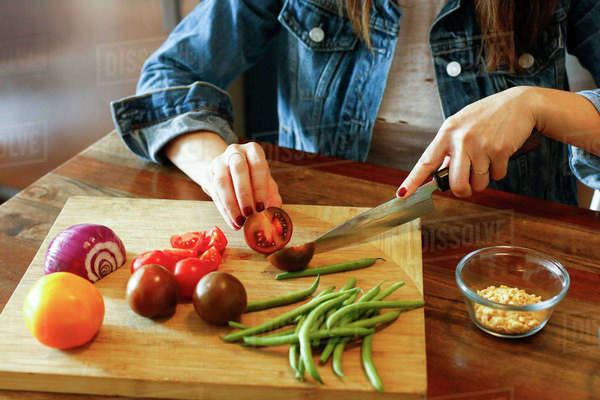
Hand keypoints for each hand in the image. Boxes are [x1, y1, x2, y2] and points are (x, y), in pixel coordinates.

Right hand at [202, 142, 281, 228]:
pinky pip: (215, 193)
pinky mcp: (208, 174)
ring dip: (231, 205)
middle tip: (249, 214)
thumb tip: (274, 212)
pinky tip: (232, 221)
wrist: (229, 170)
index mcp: (253, 151)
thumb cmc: (252, 177)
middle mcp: (235, 152)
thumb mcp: (265, 182)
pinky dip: (224, 210)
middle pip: (238, 170)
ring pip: (222, 182)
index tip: (261, 207)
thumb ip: (272, 196)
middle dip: (244, 195)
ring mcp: (219, 161)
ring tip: (240, 222)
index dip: (260, 188)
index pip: (258, 166)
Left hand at [397, 86, 536, 197]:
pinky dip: (498, 171)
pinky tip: (499, 154)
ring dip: (483, 180)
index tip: (402, 194)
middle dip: (463, 191)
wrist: (520, 104)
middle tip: (466, 187)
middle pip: (456, 183)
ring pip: (478, 183)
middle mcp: (461, 139)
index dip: (412, 181)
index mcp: (446, 133)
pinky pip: (497, 177)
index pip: (425, 161)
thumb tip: (438, 175)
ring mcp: (480, 145)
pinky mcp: (499, 151)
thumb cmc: (486, 117)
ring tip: (486, 161)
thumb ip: (449, 149)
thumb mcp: (461, 126)